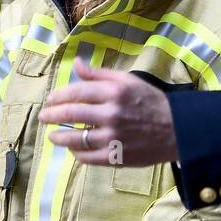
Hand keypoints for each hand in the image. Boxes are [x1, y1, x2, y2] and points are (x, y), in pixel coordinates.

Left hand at [38, 59, 177, 166]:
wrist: (177, 130)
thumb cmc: (151, 102)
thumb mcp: (127, 80)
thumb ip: (99, 74)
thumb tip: (76, 63)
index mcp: (114, 92)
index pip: (76, 93)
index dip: (59, 96)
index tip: (50, 100)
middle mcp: (111, 114)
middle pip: (70, 115)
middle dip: (51, 116)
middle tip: (43, 117)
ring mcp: (113, 138)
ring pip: (75, 139)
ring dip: (59, 137)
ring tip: (53, 136)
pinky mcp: (116, 157)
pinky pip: (88, 158)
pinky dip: (76, 153)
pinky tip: (73, 149)